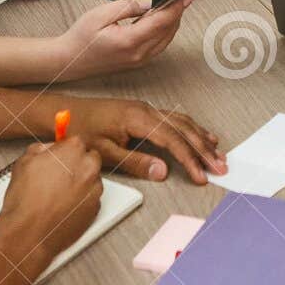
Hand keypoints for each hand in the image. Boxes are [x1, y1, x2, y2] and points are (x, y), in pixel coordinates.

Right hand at [0, 138, 102, 280]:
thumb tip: (48, 149)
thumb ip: (41, 149)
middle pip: (89, 158)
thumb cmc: (25, 200)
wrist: (29, 233)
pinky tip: (64, 206)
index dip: (65, 151)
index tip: (60, 157)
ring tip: (59, 194)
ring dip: (81, 183)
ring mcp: (95, 188)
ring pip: (92, 179)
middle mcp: (89, 167)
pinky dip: (82, 200)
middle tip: (60, 175)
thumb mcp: (24, 162)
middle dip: (77, 164)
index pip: (76, 142)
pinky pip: (92, 198)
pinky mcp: (96, 208)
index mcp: (73, 150)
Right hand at [49, 0, 191, 80]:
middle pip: (168, 30)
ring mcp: (140, 60)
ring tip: (177, 3)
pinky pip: (160, 44)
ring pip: (167, 38)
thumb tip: (150, 4)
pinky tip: (164, 18)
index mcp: (129, 41)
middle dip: (179, 11)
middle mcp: (139, 54)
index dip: (177, 6)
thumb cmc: (81, 37)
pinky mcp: (139, 62)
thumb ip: (128, 7)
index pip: (162, 21)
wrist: (70, 60)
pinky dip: (165, 30)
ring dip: (174, 20)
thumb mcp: (101, 14)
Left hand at [67, 99, 226, 184]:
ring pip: (183, 122)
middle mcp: (147, 111)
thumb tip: (163, 172)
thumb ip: (136, 162)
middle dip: (204, 150)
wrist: (64, 112)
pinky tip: (201, 135)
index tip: (202, 175)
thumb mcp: (104, 153)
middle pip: (184, 130)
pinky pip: (175, 118)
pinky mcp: (144, 111)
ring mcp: (147, 109)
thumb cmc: (81, 130)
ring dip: (202, 138)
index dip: (190, 159)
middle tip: (220, 167)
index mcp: (138, 119)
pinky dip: (192, 128)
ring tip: (218, 154)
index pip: (173, 140)